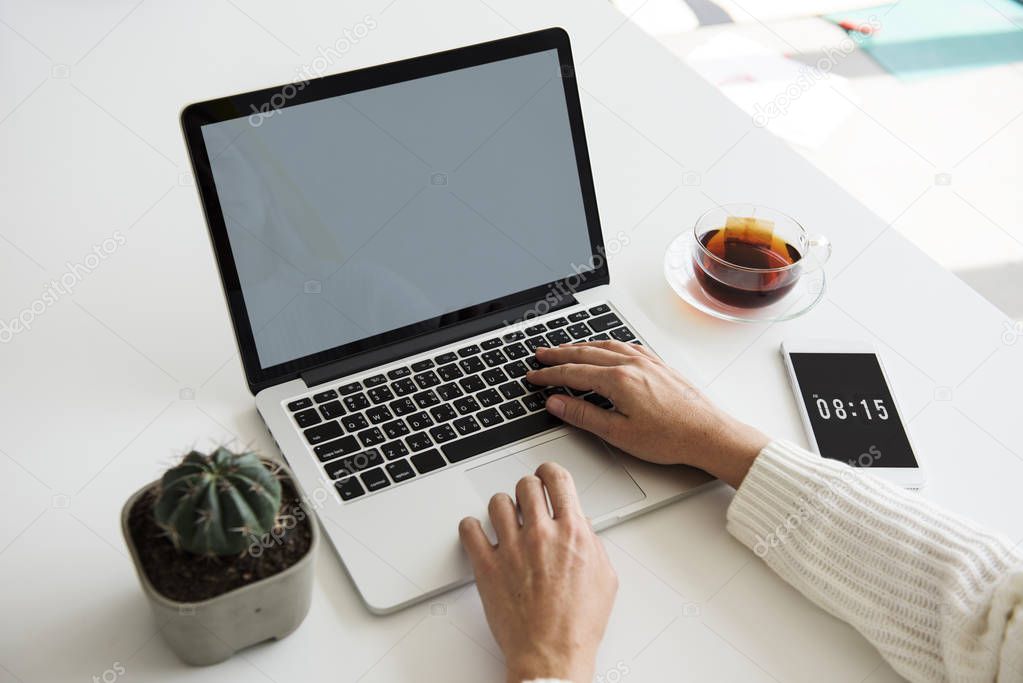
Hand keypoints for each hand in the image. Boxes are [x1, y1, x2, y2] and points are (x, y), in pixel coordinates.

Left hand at [458, 462, 616, 682]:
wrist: (552, 655)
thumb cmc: (578, 625)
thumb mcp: (605, 579)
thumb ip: (592, 544)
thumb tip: (581, 526)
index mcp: (572, 533)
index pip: (558, 479)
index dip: (549, 471)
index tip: (545, 474)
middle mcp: (541, 535)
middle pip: (526, 485)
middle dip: (527, 489)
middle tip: (527, 499)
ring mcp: (511, 549)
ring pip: (498, 502)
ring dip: (503, 508)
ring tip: (507, 520)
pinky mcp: (487, 566)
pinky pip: (470, 530)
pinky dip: (472, 528)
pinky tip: (480, 533)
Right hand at [527, 341, 767, 487]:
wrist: (709, 434)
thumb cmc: (670, 437)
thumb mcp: (619, 433)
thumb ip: (584, 415)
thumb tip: (557, 403)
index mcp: (619, 380)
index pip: (573, 372)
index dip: (549, 375)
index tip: (534, 376)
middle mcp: (632, 364)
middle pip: (586, 353)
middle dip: (559, 354)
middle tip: (541, 354)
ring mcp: (647, 362)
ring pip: (605, 346)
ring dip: (581, 346)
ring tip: (566, 349)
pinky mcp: (659, 365)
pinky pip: (626, 346)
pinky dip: (607, 345)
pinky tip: (606, 348)